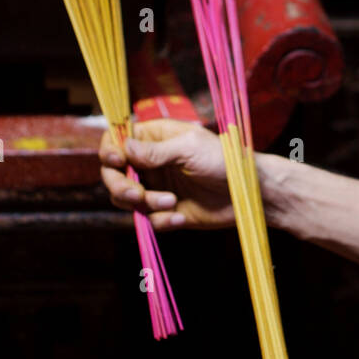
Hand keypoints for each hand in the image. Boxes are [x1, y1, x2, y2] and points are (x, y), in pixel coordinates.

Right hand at [99, 117, 234, 230]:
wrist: (249, 194)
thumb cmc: (225, 161)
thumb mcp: (189, 148)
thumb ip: (154, 150)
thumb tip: (123, 147)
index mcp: (155, 138)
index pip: (116, 139)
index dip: (109, 151)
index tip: (117, 161)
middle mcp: (151, 162)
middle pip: (113, 173)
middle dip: (121, 185)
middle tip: (138, 194)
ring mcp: (156, 186)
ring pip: (124, 199)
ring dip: (143, 203)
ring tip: (170, 202)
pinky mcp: (165, 211)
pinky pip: (146, 219)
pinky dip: (159, 220)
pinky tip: (180, 217)